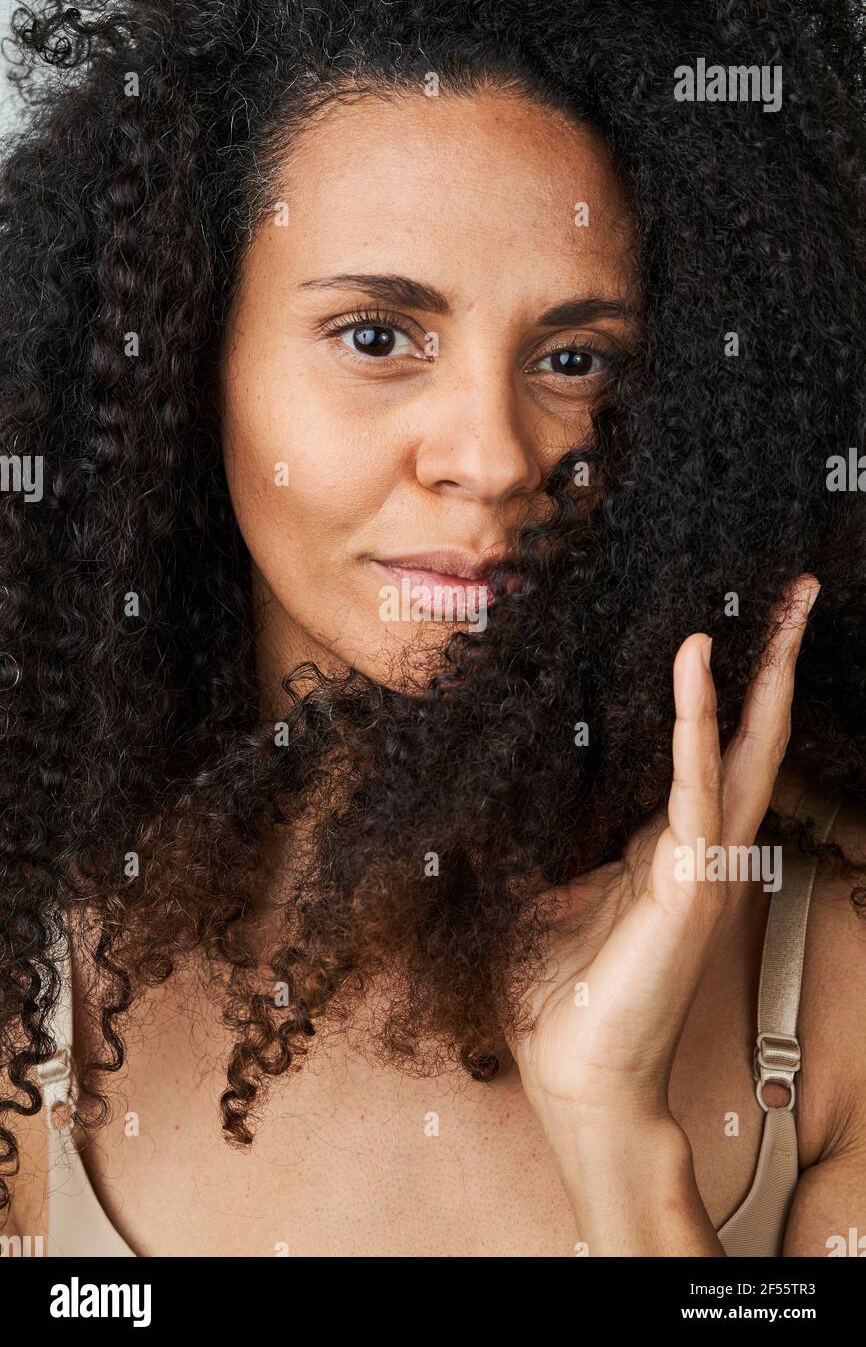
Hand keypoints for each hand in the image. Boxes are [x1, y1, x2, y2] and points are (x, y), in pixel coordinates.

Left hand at [508, 574, 819, 1138]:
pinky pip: (694, 783)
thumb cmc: (566, 1000)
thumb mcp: (548, 900)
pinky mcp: (688, 883)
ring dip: (766, 672)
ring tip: (788, 605)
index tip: (732, 625)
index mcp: (672, 849)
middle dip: (779, 661)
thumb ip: (550, 847)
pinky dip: (698, 719)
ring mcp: (706, 865)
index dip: (730, 689)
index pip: (714, 751)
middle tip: (800, 593)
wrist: (582, 1080)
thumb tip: (504, 810)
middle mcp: (703, 849)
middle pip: (754, 736)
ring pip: (747, 748)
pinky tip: (698, 661)